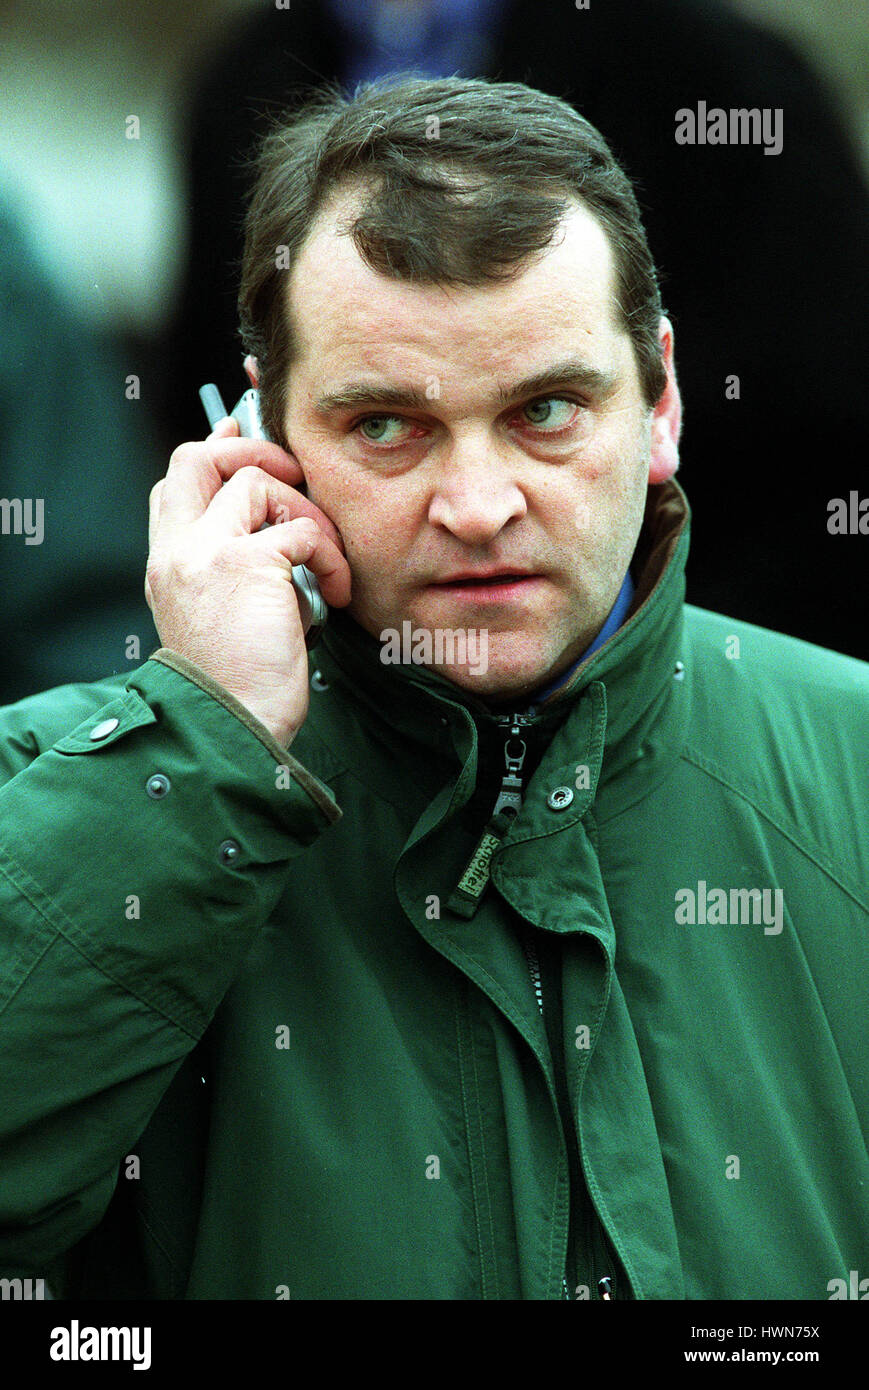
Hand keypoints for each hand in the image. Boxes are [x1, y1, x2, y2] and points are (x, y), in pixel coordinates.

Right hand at [145, 416, 350, 746]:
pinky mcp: (246, 565)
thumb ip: (240, 570)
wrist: (232, 729)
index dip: (214, 452)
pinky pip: (300, 528)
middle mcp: (176, 551)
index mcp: (167, 564)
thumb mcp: (229, 617)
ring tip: (324, 561)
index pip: (177, 481)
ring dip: (305, 512)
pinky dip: (329, 553)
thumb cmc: (241, 686)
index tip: (243, 438)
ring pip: (255, 481)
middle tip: (296, 477)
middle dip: (253, 450)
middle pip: (197, 457)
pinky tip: (334, 592)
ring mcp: (205, 553)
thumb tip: (280, 531)